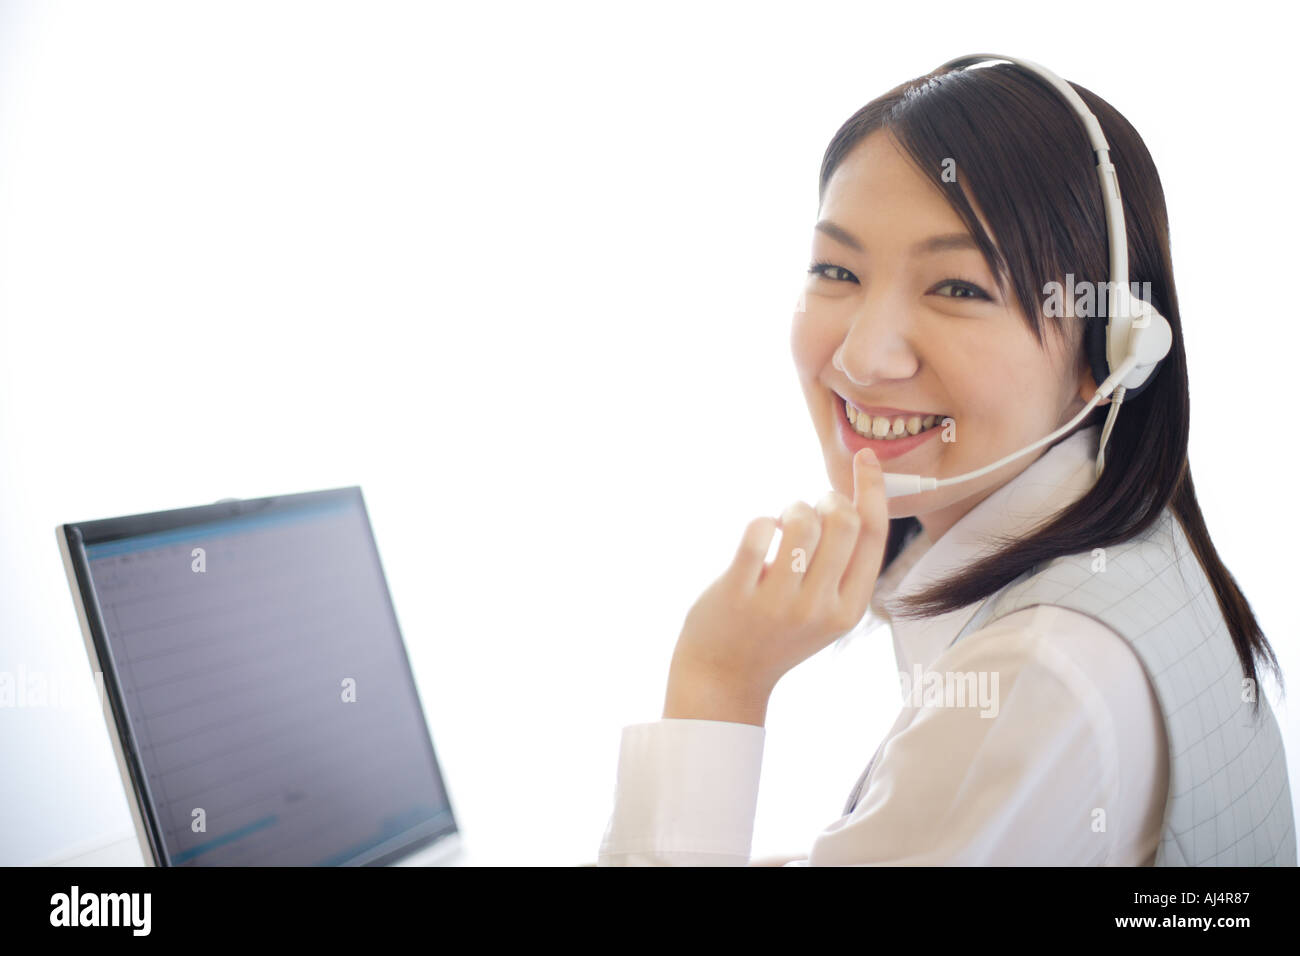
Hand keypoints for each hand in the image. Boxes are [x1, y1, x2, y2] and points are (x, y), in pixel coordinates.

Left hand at [664, 448, 888, 724]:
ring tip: (782, 525)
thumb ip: (841, 567)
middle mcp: (819, 608)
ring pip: (801, 521)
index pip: (874, 535)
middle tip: (808, 508)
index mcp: (849, 609)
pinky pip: (758, 530)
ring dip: (791, 508)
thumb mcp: (824, 611)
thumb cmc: (777, 633)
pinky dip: (761, 522)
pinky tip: (760, 536)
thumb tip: (846, 499)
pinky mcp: (738, 593)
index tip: (865, 457)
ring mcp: (778, 603)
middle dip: (826, 498)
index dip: (872, 489)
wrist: (725, 677)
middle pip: (842, 521)